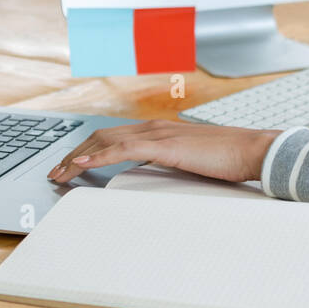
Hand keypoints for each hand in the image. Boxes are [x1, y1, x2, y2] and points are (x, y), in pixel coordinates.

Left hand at [48, 119, 280, 184]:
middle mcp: (154, 127)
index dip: (89, 150)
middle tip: (56, 172)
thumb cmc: (229, 158)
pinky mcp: (164, 146)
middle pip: (102, 136)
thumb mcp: (193, 162)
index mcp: (160, 131)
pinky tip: (82, 166)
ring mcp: (158, 134)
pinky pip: (122, 150)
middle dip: (75, 154)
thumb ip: (173, 165)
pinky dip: (98, 157)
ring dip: (78, 157)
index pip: (114, 136)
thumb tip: (160, 179)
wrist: (252, 150)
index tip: (72, 165)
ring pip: (105, 141)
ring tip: (60, 173)